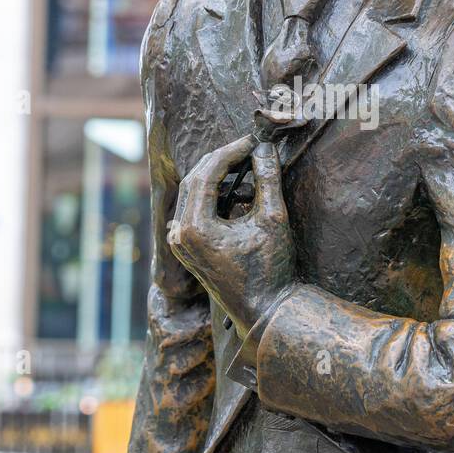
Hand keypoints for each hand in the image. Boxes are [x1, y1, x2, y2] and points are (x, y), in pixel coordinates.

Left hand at [170, 135, 294, 339]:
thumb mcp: (273, 220)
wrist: (266, 312)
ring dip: (217, 176)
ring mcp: (180, 243)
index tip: (252, 140)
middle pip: (195, 181)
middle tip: (249, 146)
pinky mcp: (187, 248)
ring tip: (246, 163)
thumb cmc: (271, 270)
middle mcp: (180, 235)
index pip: (206, 174)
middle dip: (222, 160)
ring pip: (193, 194)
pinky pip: (194, 211)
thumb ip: (267, 179)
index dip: (230, 152)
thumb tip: (264, 148)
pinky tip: (237, 189)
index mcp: (194, 228)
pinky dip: (213, 195)